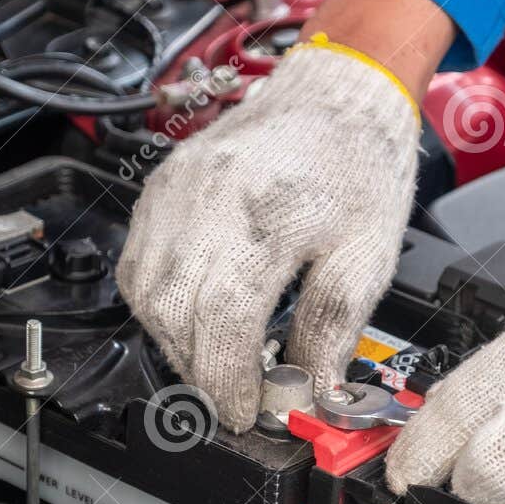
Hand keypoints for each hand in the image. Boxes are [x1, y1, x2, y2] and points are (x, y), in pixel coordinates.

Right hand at [117, 0, 453, 430]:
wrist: (337, 91)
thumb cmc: (359, 162)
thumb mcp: (368, 256)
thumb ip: (334, 328)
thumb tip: (314, 392)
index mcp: (269, 214)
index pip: (224, 321)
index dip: (228, 380)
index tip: (244, 412)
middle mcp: (210, 197)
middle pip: (174, 312)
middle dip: (200, 368)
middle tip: (233, 393)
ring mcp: (176, 189)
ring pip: (144, 292)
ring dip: (173, 339)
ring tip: (216, 357)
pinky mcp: (161, 185)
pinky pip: (137, 261)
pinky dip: (158, 301)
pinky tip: (195, 314)